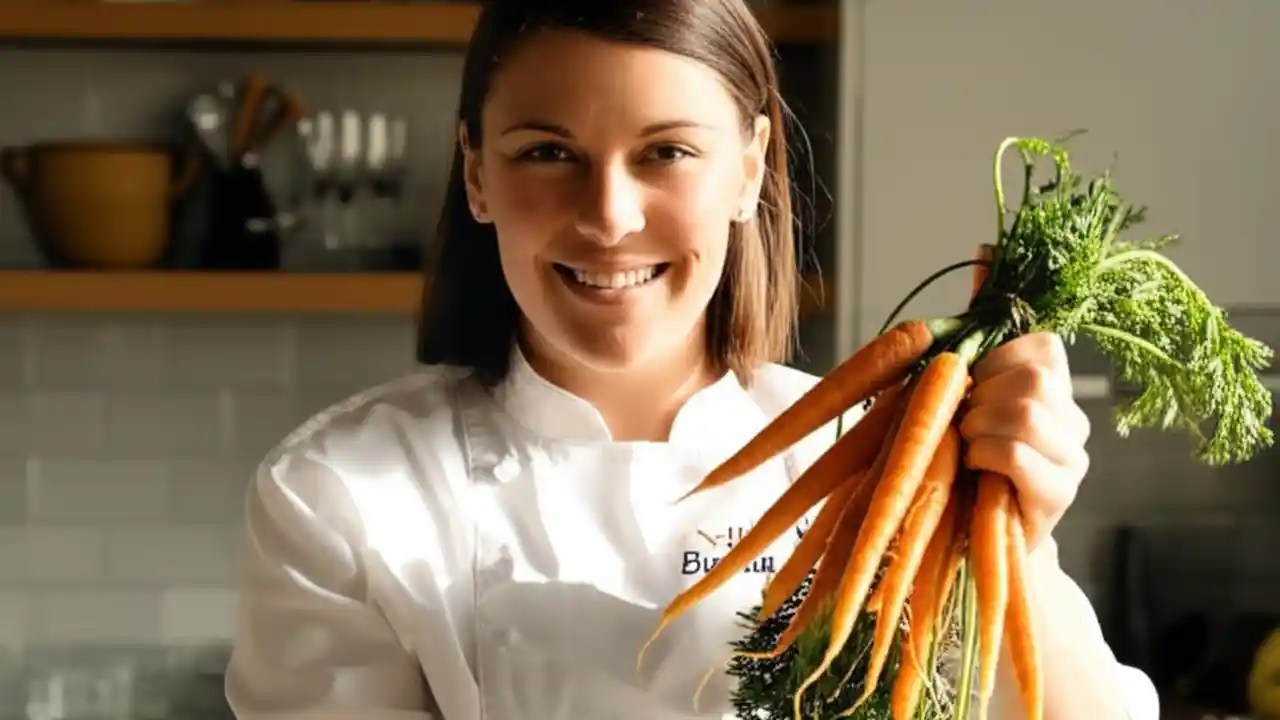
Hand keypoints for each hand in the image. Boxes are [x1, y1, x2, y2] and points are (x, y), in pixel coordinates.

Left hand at [958, 251, 1090, 549]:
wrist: (967, 535)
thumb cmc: (962, 455)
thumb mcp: (965, 384)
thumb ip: (980, 321)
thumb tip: (987, 248)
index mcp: (1053, 383)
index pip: (1039, 345)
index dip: (992, 362)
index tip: (970, 388)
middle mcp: (1072, 417)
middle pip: (1030, 377)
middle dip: (978, 396)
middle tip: (960, 424)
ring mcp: (1073, 458)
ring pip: (1024, 411)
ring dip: (976, 427)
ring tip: (965, 447)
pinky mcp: (1060, 496)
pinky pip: (1018, 454)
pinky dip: (983, 455)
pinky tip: (974, 469)